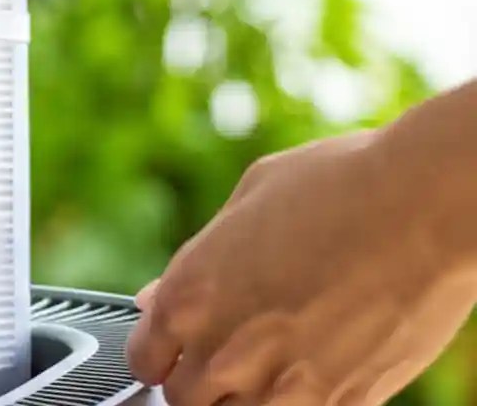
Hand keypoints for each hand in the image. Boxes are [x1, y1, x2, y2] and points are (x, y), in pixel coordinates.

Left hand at [126, 126, 476, 405]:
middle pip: (186, 400)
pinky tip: (318, 367)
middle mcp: (224, 349)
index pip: (145, 360)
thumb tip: (154, 296)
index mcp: (188, 294)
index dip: (160, 353)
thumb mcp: (246, 201)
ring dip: (246, 397)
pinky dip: (300, 400)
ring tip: (274, 361)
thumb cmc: (339, 185)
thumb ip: (197, 261)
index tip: (175, 348)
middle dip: (200, 379)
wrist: (424, 206)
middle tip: (230, 351)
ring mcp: (281, 384)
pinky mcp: (339, 402)